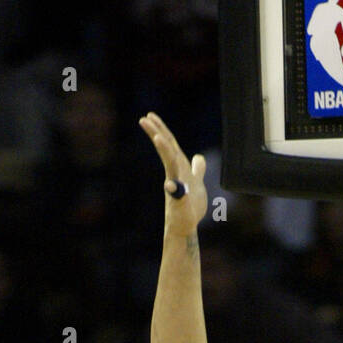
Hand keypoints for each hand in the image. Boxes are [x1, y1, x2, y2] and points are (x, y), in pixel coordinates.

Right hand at [138, 112, 207, 234]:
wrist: (186, 226)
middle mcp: (176, 175)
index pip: (170, 145)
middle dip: (157, 133)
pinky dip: (175, 188)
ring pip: (172, 166)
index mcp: (180, 168)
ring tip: (158, 138)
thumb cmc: (190, 205)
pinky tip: (171, 184)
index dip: (161, 130)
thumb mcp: (197, 183)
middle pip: (167, 150)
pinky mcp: (180, 203)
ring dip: (165, 152)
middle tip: (144, 118)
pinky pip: (178, 194)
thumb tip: (199, 158)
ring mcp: (177, 188)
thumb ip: (197, 169)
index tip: (150, 115)